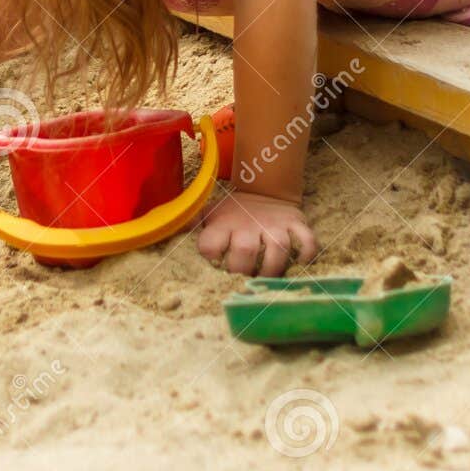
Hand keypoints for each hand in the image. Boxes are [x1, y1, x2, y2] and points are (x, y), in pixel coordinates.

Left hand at [196, 190, 318, 276]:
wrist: (264, 188)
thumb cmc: (232, 211)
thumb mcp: (209, 214)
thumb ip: (190, 224)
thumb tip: (163, 230)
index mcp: (223, 223)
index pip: (210, 245)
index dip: (209, 260)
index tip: (213, 268)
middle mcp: (249, 224)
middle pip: (245, 251)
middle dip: (242, 271)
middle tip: (242, 282)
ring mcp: (275, 224)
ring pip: (278, 249)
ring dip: (273, 270)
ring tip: (267, 281)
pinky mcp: (297, 224)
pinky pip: (307, 241)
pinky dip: (307, 255)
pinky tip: (300, 265)